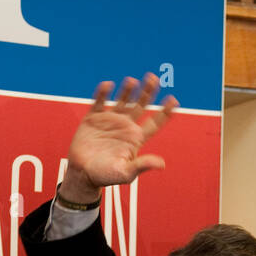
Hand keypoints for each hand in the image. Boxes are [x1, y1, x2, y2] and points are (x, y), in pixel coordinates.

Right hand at [58, 74, 178, 204]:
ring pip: (122, 100)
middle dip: (148, 92)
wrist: (82, 174)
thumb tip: (162, 164)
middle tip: (154, 78)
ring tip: (132, 81)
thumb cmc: (105, 177)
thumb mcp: (125, 173)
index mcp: (135, 138)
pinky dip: (103, 93)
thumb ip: (142, 166)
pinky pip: (100, 102)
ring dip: (128, 90)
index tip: (174, 100)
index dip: (165, 112)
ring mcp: (110, 120)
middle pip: (141, 105)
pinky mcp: (93, 118)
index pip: (155, 123)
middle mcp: (125, 126)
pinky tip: (108, 85)